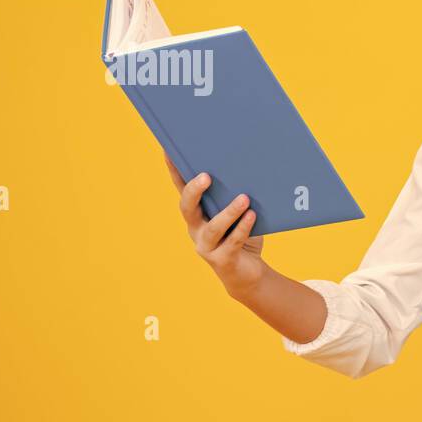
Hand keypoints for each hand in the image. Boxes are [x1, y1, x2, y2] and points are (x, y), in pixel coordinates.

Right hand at [165, 153, 266, 297]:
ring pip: (213, 227)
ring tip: (244, 198)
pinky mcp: (222, 260)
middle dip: (194, 191)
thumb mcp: (238, 213)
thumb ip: (236, 195)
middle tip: (206, 176)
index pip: (181, 189)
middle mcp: (195, 229)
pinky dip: (242, 228)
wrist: (248, 272)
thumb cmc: (242, 235)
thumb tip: (248, 166)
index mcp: (196, 214)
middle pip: (187, 207)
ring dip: (229, 212)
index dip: (174, 171)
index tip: (169, 149)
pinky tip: (252, 216)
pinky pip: (232, 242)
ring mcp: (206, 246)